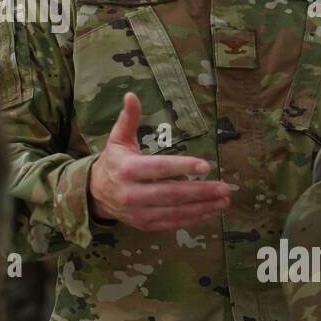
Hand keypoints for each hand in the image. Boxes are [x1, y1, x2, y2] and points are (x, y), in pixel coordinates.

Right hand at [88, 92, 230, 230]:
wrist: (95, 193)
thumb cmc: (114, 161)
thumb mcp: (118, 138)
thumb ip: (128, 118)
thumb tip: (131, 95)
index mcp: (127, 169)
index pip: (159, 168)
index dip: (182, 167)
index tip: (206, 166)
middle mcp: (132, 193)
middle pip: (171, 193)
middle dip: (200, 191)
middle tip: (224, 188)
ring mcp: (138, 212)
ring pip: (174, 211)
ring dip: (202, 207)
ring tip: (224, 200)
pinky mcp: (144, 224)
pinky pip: (171, 223)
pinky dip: (192, 219)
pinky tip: (210, 212)